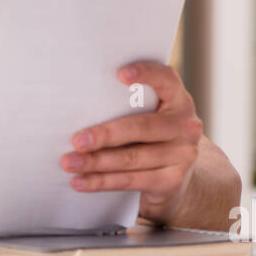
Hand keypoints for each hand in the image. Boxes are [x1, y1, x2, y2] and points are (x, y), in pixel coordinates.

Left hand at [59, 60, 236, 227]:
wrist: (175, 175)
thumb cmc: (150, 135)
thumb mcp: (149, 114)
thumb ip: (127, 105)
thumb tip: (78, 107)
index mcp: (178, 100)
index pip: (166, 79)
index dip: (146, 74)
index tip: (120, 74)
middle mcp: (185, 126)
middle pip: (142, 127)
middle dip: (106, 134)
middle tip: (77, 140)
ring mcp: (182, 155)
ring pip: (133, 158)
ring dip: (96, 162)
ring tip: (70, 162)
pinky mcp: (172, 181)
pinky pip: (131, 181)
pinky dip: (102, 182)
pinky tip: (80, 181)